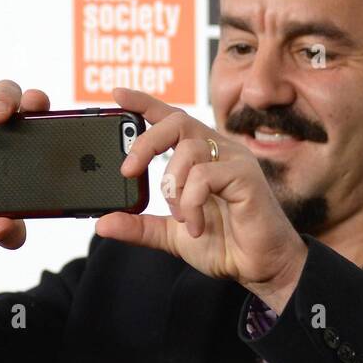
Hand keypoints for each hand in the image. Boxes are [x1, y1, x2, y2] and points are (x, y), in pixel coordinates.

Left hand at [94, 86, 308, 309]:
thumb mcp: (172, 235)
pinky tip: (197, 226)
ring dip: (174, 189)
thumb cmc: (226, 245)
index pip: (171, 118)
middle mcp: (218, 150)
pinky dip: (192, 203)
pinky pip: (204, 176)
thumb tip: (103, 224)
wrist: (259, 268)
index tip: (116, 94)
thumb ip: (140, 226)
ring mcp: (234, 160)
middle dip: (146, 142)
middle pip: (177, 121)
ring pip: (188, 151)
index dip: (144, 103)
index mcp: (201, 157)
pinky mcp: (245, 176)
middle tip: (128, 170)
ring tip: (184, 218)